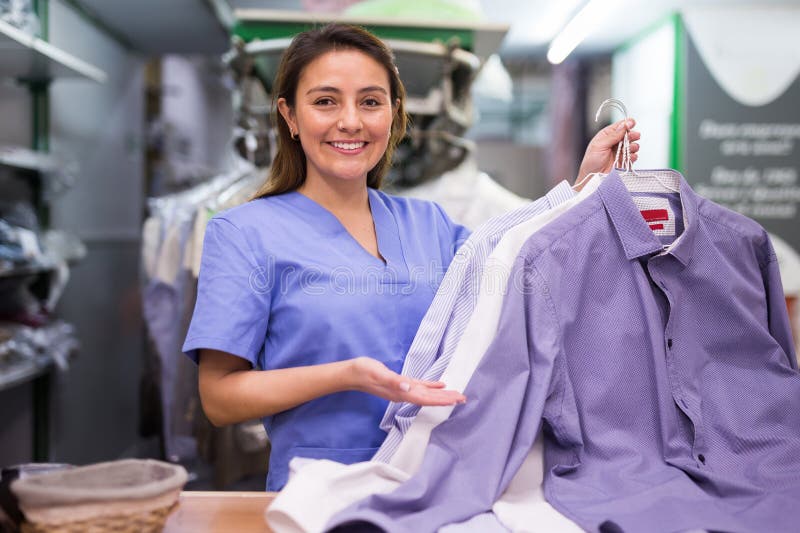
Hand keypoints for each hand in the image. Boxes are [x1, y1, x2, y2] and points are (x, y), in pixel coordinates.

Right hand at [349, 357, 466, 405]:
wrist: (352, 373)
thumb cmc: (364, 372)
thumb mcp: (379, 374)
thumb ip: (394, 381)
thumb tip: (408, 388)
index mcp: (401, 393)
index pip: (426, 399)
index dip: (441, 400)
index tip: (456, 400)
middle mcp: (404, 393)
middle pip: (429, 398)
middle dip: (446, 399)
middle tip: (463, 398)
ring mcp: (402, 389)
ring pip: (426, 393)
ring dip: (441, 395)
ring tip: (456, 395)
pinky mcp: (400, 383)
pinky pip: (419, 386)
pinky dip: (431, 386)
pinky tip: (439, 385)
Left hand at [576, 118, 640, 184]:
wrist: (593, 178)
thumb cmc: (591, 162)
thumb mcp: (599, 145)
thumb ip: (613, 135)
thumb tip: (623, 125)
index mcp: (606, 136)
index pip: (619, 126)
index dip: (626, 124)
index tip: (632, 123)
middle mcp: (614, 143)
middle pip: (628, 134)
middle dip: (632, 134)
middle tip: (634, 136)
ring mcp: (620, 152)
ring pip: (632, 145)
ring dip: (633, 146)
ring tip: (631, 148)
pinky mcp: (624, 161)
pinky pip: (633, 156)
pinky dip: (633, 156)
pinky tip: (630, 157)